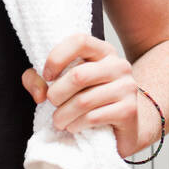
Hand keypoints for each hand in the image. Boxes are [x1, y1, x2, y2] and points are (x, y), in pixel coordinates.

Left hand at [21, 33, 143, 158]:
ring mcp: (127, 87)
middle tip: (52, 104)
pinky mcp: (129, 111)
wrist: (123, 124)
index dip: (57, 57)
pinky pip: (93, 118)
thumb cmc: (89, 99)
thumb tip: (39, 93)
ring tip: (59, 121)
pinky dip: (76, 125)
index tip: (47, 76)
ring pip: (83, 101)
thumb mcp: (64, 83)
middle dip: (57, 94)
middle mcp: (119, 65)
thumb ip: (39, 80)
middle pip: (78, 76)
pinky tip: (74, 126)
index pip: (79, 41)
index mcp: (103, 51)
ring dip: (63, 115)